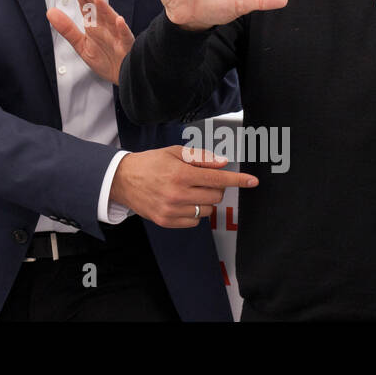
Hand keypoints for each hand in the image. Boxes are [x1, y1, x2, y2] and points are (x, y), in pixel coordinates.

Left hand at [47, 0, 132, 84]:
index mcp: (95, 26)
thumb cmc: (105, 60)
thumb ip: (67, 29)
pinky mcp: (126, 47)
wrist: (122, 77)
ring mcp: (117, 36)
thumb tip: (50, 12)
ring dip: (104, 9)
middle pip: (98, 9)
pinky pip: (125, 36)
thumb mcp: (81, 45)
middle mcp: (106, 28)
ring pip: (111, 19)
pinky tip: (119, 20)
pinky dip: (122, 29)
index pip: (87, 8)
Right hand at [109, 145, 257, 228]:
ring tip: (188, 191)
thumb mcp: (174, 152)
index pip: (217, 179)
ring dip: (204, 200)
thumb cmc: (150, 163)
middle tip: (201, 180)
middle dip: (215, 188)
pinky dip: (194, 212)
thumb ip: (200, 158)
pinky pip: (195, 220)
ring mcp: (172, 210)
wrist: (123, 180)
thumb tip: (223, 164)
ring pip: (207, 210)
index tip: (252, 181)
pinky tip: (181, 201)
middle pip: (216, 196)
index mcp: (180, 173)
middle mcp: (177, 194)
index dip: (238, 180)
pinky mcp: (167, 221)